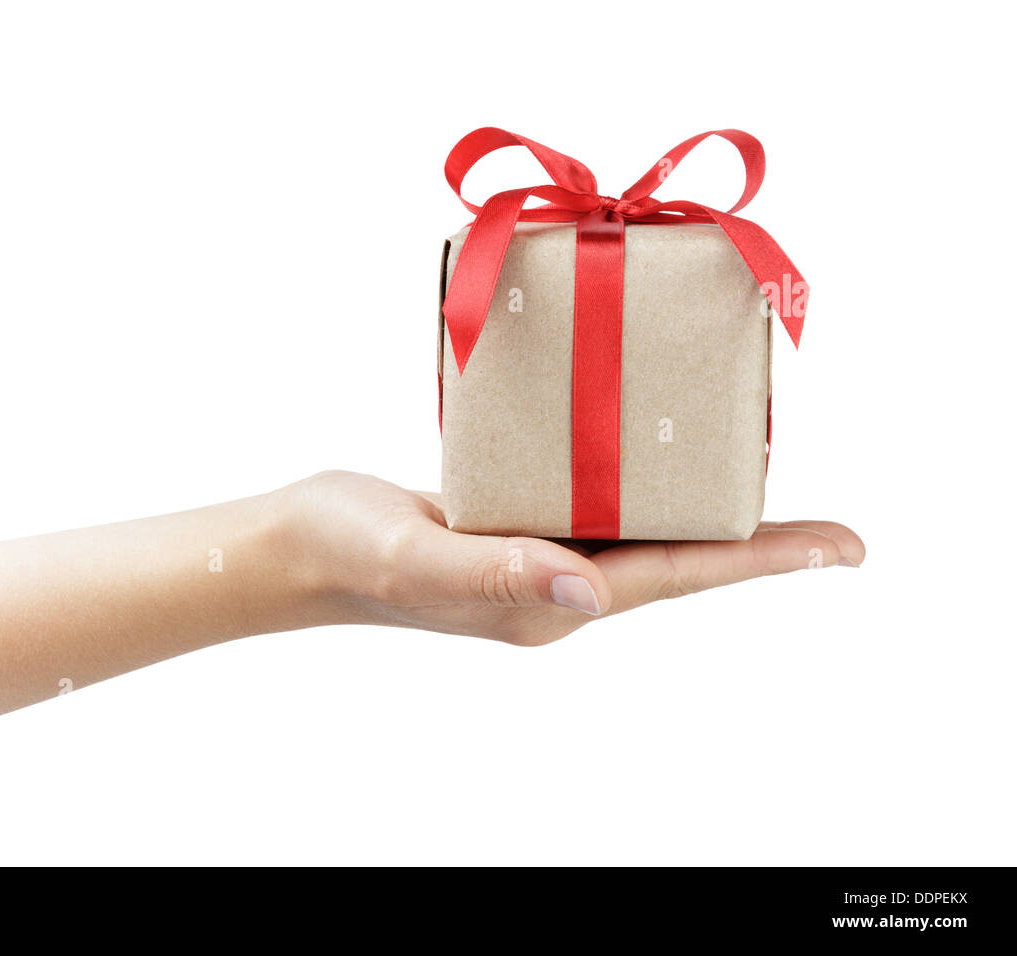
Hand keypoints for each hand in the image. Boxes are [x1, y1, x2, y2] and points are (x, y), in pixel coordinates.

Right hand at [278, 471, 863, 645]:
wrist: (301, 543)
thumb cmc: (353, 552)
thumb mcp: (421, 557)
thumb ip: (501, 572)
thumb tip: (590, 590)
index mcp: (552, 601)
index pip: (676, 577)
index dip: (761, 560)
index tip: (840, 549)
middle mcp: (558, 582)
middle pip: (677, 559)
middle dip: (755, 544)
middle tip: (834, 531)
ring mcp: (538, 554)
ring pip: (640, 528)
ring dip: (702, 510)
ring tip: (761, 482)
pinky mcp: (516, 522)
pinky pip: (593, 502)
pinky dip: (637, 476)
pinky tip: (655, 450)